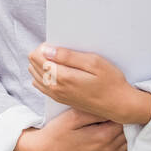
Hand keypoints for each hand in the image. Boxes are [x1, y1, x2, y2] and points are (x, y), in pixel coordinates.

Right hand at [13, 107, 126, 150]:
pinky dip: (127, 143)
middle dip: (131, 119)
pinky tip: (122, 133)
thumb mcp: (73, 117)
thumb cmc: (56, 132)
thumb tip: (114, 106)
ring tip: (127, 117)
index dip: (128, 109)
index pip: (127, 120)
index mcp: (103, 137)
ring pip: (129, 143)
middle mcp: (108, 149)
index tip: (126, 99)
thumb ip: (95, 112)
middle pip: (131, 132)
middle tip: (129, 105)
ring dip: (131, 131)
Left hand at [28, 44, 150, 123]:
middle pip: (32, 65)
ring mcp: (56, 95)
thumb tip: (46, 50)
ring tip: (61, 61)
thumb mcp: (93, 62)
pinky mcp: (59, 99)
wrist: (118, 105)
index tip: (58, 45)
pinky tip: (59, 71)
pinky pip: (41, 85)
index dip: (44, 46)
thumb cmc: (110, 82)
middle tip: (61, 51)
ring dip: (43, 65)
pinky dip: (45, 75)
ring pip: (35, 75)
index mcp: (61, 77)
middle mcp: (54, 88)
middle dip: (42, 54)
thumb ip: (68, 56)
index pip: (36, 56)